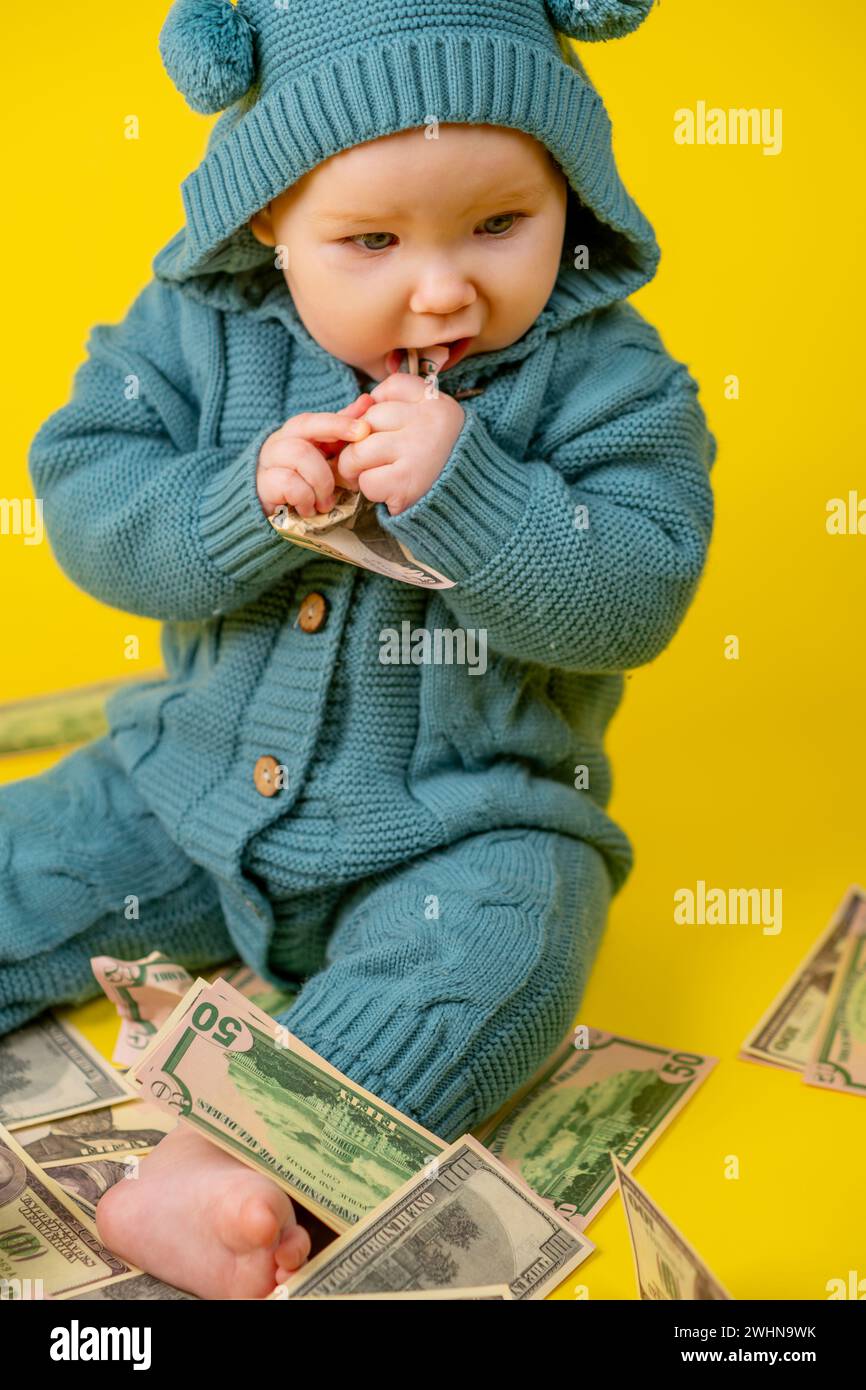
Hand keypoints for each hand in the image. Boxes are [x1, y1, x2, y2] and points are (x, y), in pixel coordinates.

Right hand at [256, 395, 373, 518]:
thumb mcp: (324, 457)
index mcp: (297, 432)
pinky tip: (308, 510)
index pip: (319, 417)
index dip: (342, 421)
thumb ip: (343, 431)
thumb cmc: (302, 481)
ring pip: (300, 454)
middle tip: (354, 462)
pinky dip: (306, 499)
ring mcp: (269, 460)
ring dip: (321, 482)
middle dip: (334, 436)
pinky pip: (290, 483)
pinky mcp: (262, 484)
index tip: (365, 429)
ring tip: (326, 503)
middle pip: (305, 425)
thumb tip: (368, 401)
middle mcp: (281, 439)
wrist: (270, 512)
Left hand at [335, 373, 464, 515]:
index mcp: (435, 403)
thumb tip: (346, 414)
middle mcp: (427, 422)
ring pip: (358, 451)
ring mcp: (416, 451)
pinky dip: (371, 489)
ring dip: (358, 469)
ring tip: (376, 475)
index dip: (378, 406)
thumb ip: (390, 409)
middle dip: (360, 442)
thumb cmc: (438, 462)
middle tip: (375, 459)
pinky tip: (389, 491)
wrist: (468, 500)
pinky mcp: (406, 482)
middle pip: (367, 420)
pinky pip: (367, 480)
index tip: (388, 428)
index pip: (390, 387)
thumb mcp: (426, 423)